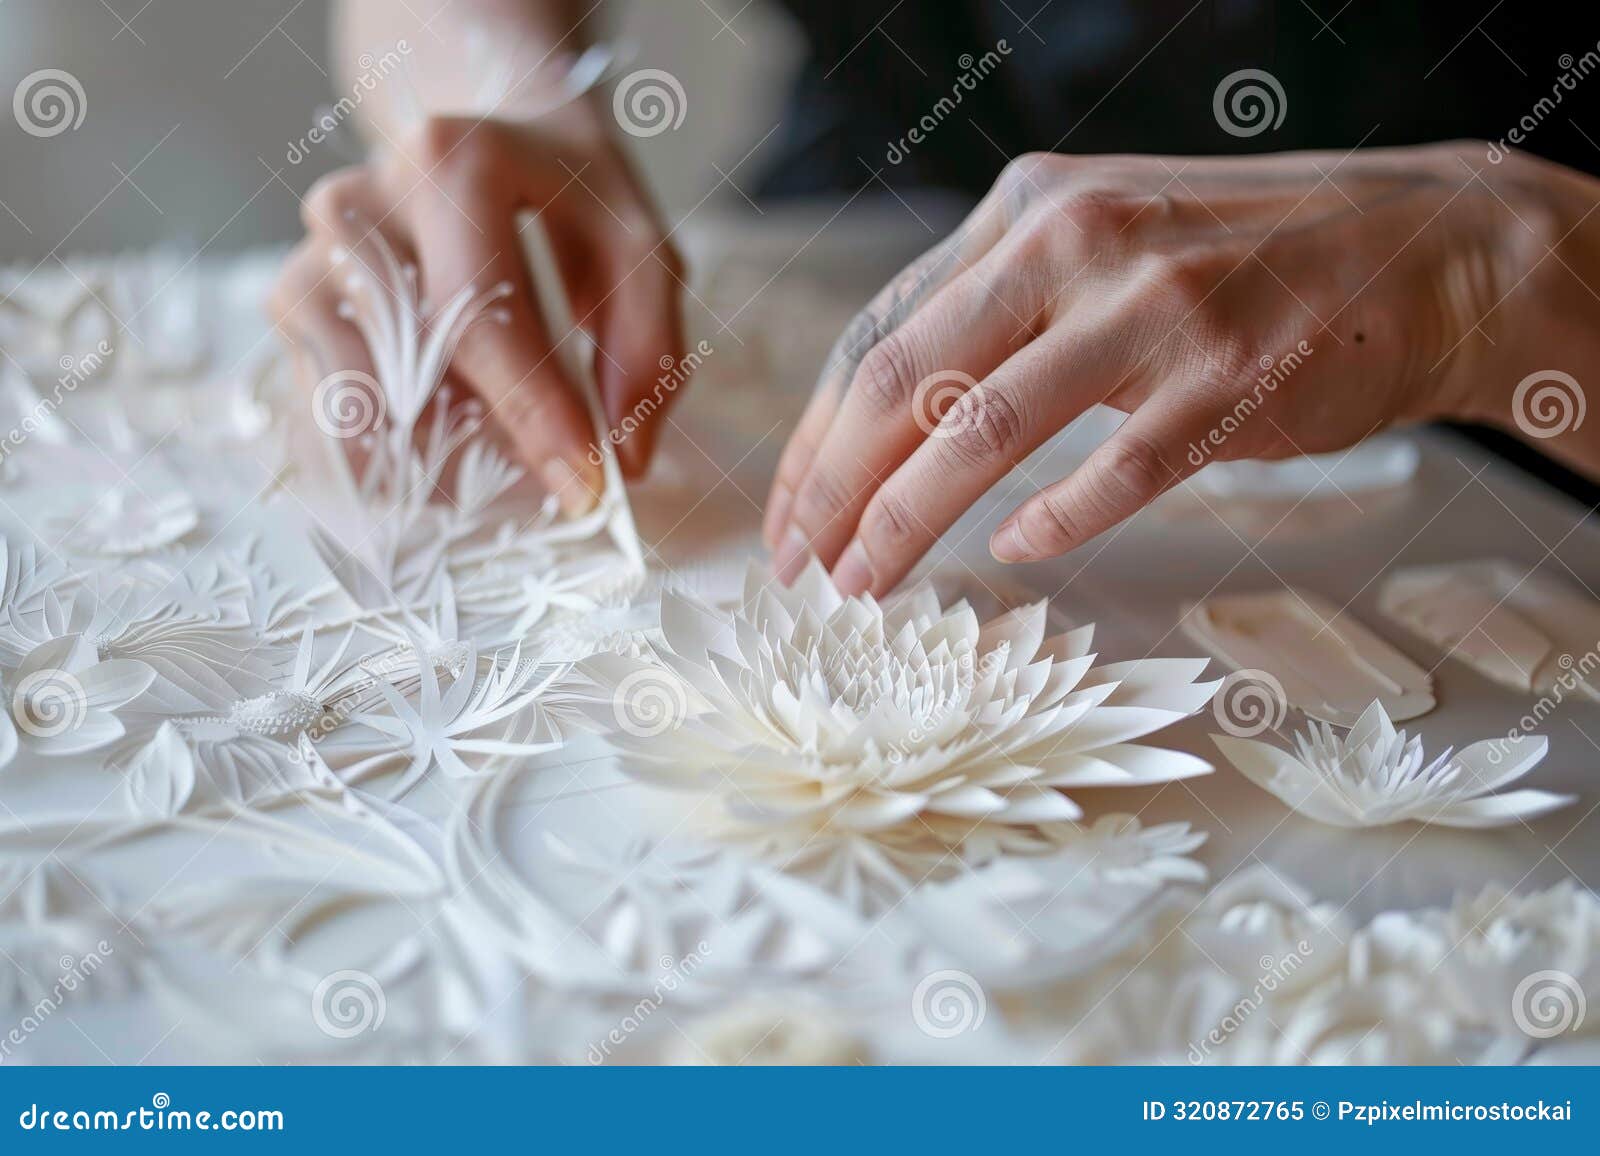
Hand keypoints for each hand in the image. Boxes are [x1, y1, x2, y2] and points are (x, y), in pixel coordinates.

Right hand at [270, 101, 684, 513]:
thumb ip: (646, 346)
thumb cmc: (566, 196)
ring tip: (497, 444)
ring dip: (434, 456)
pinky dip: (395, 449)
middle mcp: (360, 206)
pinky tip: (449, 434)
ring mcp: (313, 254)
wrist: (482, 139)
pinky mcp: (292, 303)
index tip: (584, 485)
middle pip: (411, 374)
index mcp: (449, 167)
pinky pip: (332, 414)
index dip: (532, 413)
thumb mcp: (640, 247)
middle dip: (486, 449)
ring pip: (357, 408)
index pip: (480, 319)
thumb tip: (624, 456)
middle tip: (546, 475)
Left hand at [764, 143, 1595, 594]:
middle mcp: (1072, 243)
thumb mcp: (1100, 239)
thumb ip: (999, 302)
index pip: (879, 333)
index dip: (817, 438)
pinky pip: (1112, 472)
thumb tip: (888, 412)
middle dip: (832, 491)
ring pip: (980, 432)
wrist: (1421, 252)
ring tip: (866, 586)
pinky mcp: (1226, 381)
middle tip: (800, 569)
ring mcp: (1152, 310)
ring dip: (906, 523)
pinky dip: (1052, 523)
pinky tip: (1014, 554)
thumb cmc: (1243, 261)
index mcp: (1025, 211)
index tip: (788, 515)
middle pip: (903, 382)